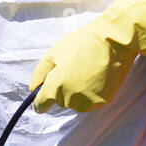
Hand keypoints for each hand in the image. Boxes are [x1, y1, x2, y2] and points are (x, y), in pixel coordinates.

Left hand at [31, 0, 145, 112]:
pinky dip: (90, 92)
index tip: (40, 98)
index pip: (41, 105)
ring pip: (75, 102)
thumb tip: (33, 90)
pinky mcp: (102, 102)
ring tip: (85, 71)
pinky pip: (89, 101)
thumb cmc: (81, 43)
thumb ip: (39, 74)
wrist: (113, 41)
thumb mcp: (54, 53)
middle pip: (59, 101)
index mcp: (55, 87)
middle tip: (73, 68)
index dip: (39, 101)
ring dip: (76, 92)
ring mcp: (87, 102)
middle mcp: (70, 99)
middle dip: (61, 88)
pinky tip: (95, 76)